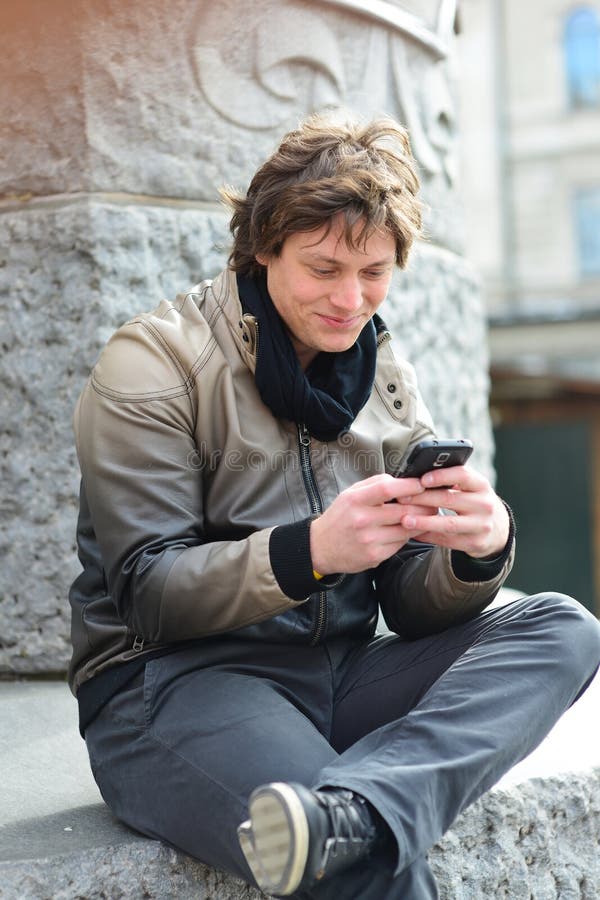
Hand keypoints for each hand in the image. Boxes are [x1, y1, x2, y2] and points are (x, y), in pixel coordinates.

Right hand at [309, 474, 436, 575]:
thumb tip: (401, 480)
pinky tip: (407, 530)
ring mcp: (370, 540)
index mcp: (356, 500)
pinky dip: (407, 536)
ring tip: (426, 515)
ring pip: (406, 529)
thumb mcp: (349, 494)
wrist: (321, 547)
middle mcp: (362, 520)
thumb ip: (374, 484)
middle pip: (403, 511)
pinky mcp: (375, 556)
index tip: (421, 484)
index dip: (409, 486)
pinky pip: (400, 543)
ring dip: (420, 522)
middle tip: (433, 501)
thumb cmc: (339, 518)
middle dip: (423, 506)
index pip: (387, 489)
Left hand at [396, 466, 509, 558]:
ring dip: (424, 521)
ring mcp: (481, 525)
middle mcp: (484, 504)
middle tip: (402, 498)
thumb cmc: (474, 501)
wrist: (497, 528)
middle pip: (450, 499)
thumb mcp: (470, 487)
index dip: (441, 476)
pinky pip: (447, 540)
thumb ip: (450, 480)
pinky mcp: (475, 543)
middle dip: (423, 498)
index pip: (462, 475)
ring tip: (405, 520)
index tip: (421, 479)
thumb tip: (416, 476)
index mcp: (481, 485)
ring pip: (448, 524)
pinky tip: (414, 533)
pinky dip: (429, 536)